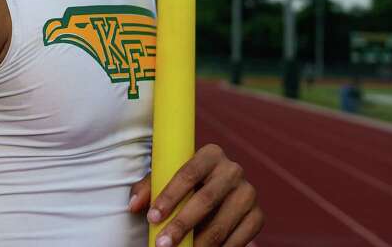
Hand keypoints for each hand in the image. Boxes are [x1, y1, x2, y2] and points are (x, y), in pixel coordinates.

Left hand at [127, 143, 262, 246]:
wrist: (216, 194)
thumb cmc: (184, 185)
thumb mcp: (165, 180)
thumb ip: (148, 189)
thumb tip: (133, 206)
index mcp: (210, 154)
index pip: (188, 173)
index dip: (169, 196)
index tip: (152, 218)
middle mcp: (233, 170)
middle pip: (206, 199)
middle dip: (181, 225)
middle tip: (161, 244)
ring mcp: (248, 193)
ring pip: (222, 223)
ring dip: (199, 244)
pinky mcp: (258, 216)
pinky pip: (240, 238)